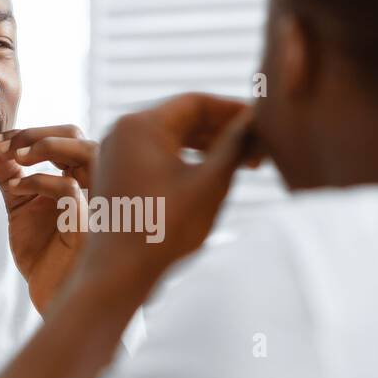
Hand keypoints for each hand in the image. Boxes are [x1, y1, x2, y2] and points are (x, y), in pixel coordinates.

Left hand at [0, 125, 96, 312]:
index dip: (27, 133)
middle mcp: (93, 185)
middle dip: (33, 133)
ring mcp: (96, 202)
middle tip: (0, 146)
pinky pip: (68, 188)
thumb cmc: (44, 256)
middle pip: (75, 134)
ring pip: (85, 150)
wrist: (52, 296)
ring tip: (13, 156)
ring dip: (43, 145)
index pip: (63, 136)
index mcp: (80, 177)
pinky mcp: (89, 224)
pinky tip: (16, 189)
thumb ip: (8, 175)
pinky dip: (38, 179)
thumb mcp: (20, 207)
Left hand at [72, 92, 256, 297]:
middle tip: (259, 146)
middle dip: (223, 131)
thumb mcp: (209, 184)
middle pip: (183, 118)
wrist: (117, 274)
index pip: (196, 102)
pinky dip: (186, 161)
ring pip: (171, 138)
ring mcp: (115, 153)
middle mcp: (121, 131)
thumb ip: (234, 146)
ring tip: (245, 163)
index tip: (262, 121)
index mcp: (139, 125)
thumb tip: (255, 120)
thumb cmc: (162, 231)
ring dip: (208, 147)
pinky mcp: (116, 174)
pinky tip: (213, 175)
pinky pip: (156, 156)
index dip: (233, 110)